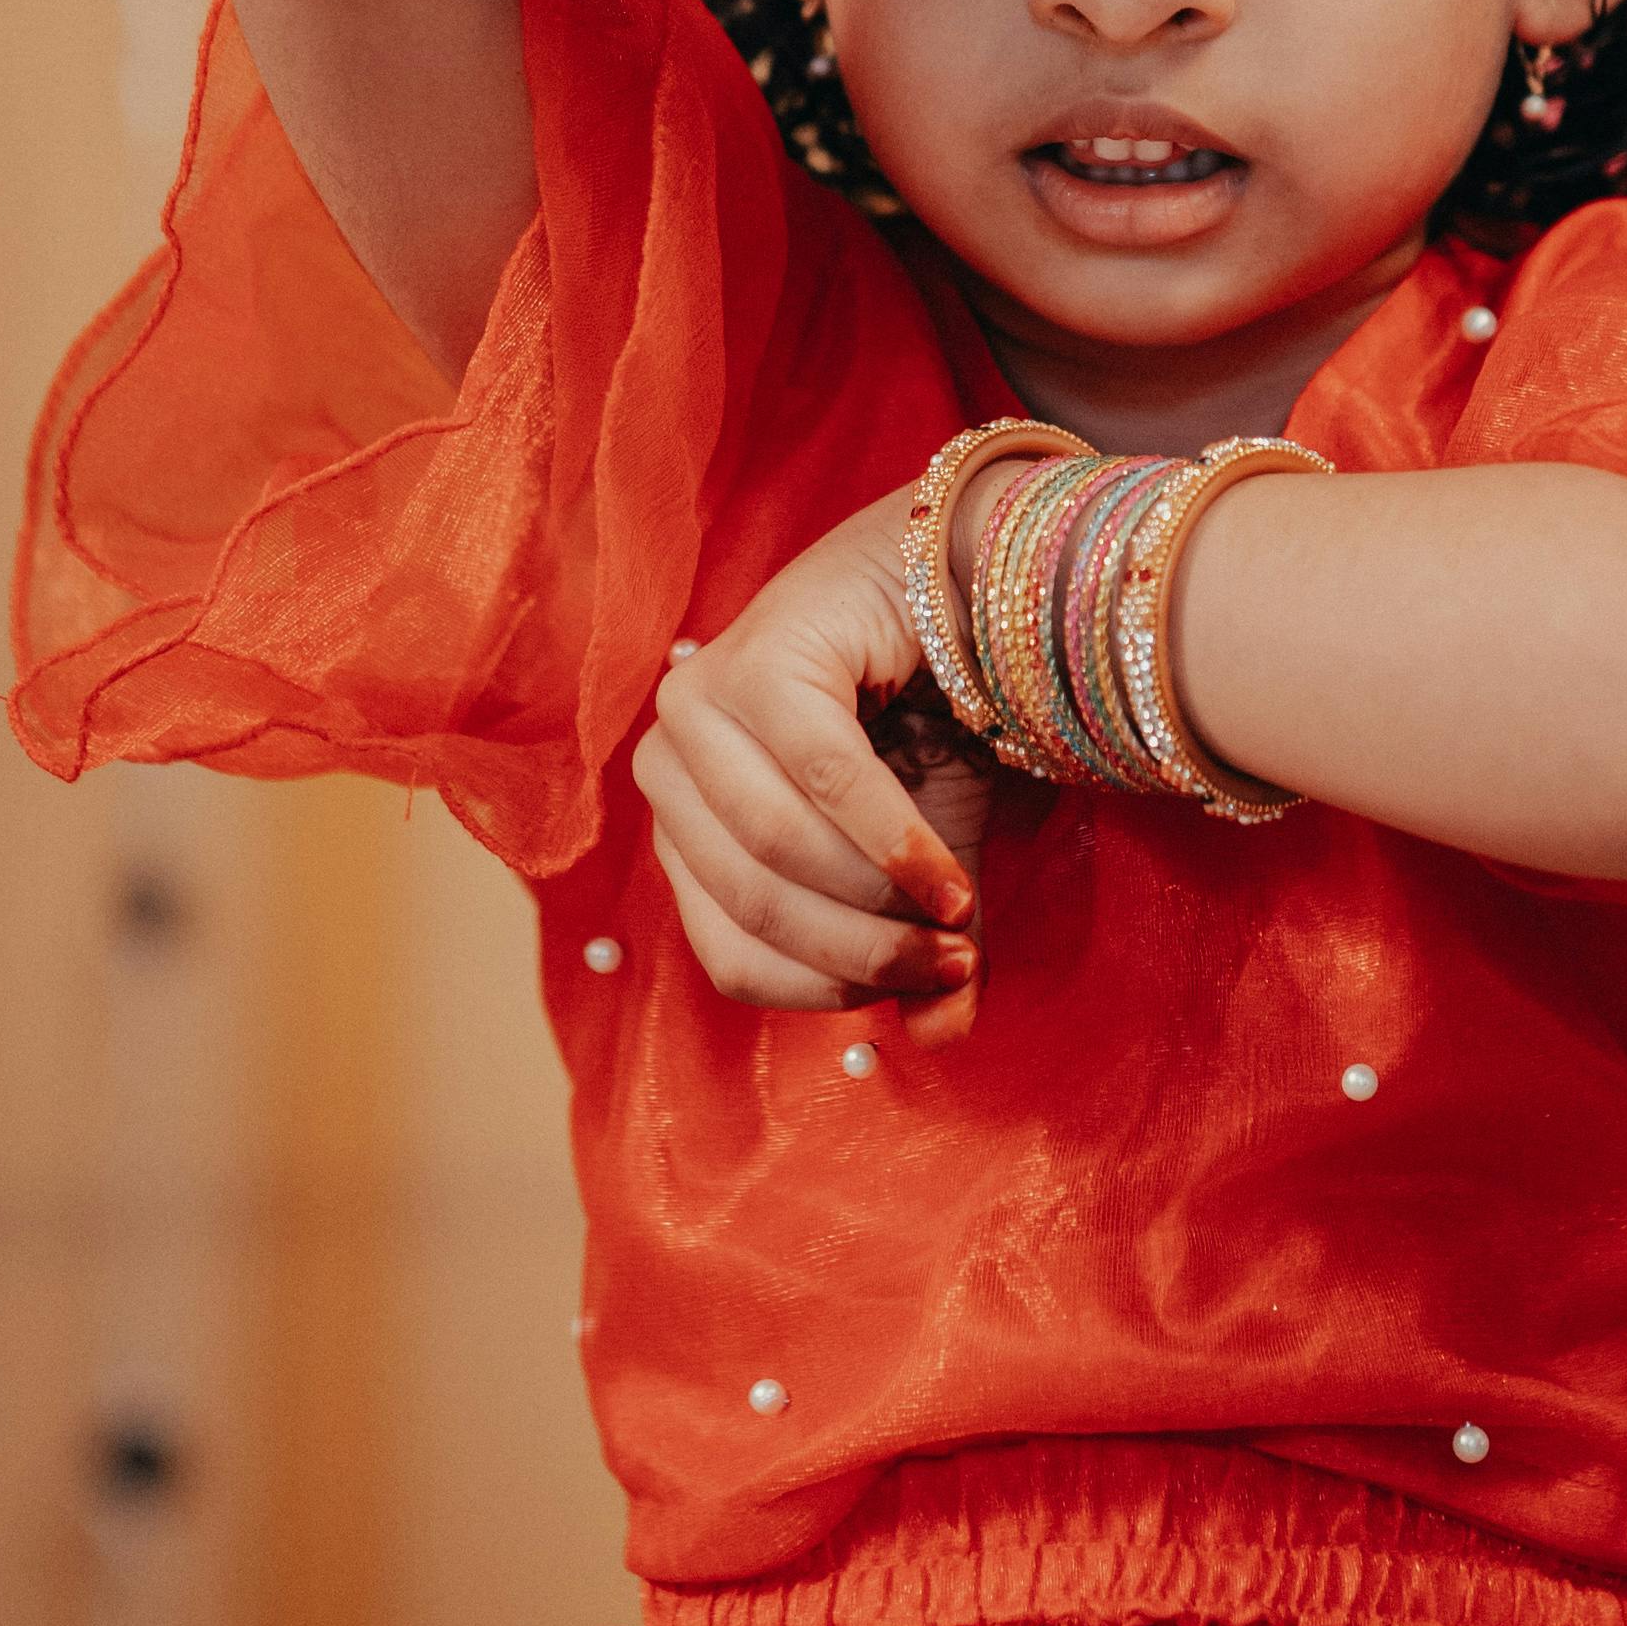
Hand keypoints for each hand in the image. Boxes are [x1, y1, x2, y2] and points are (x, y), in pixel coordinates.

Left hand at [633, 493, 991, 1038]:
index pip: (730, 953)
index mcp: (682, 827)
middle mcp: (666, 766)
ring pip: (778, 851)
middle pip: (753, 907)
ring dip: (880, 904)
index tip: (925, 994)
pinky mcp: (756, 660)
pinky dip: (892, 841)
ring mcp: (698, 706)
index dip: (827, 990)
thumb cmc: (926, 726)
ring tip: (960, 918)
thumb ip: (918, 949)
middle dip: (863, 954)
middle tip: (953, 968)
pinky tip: (947, 877)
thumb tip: (935, 1043)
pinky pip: (825, 779)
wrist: (955, 582)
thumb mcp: (923, 861)